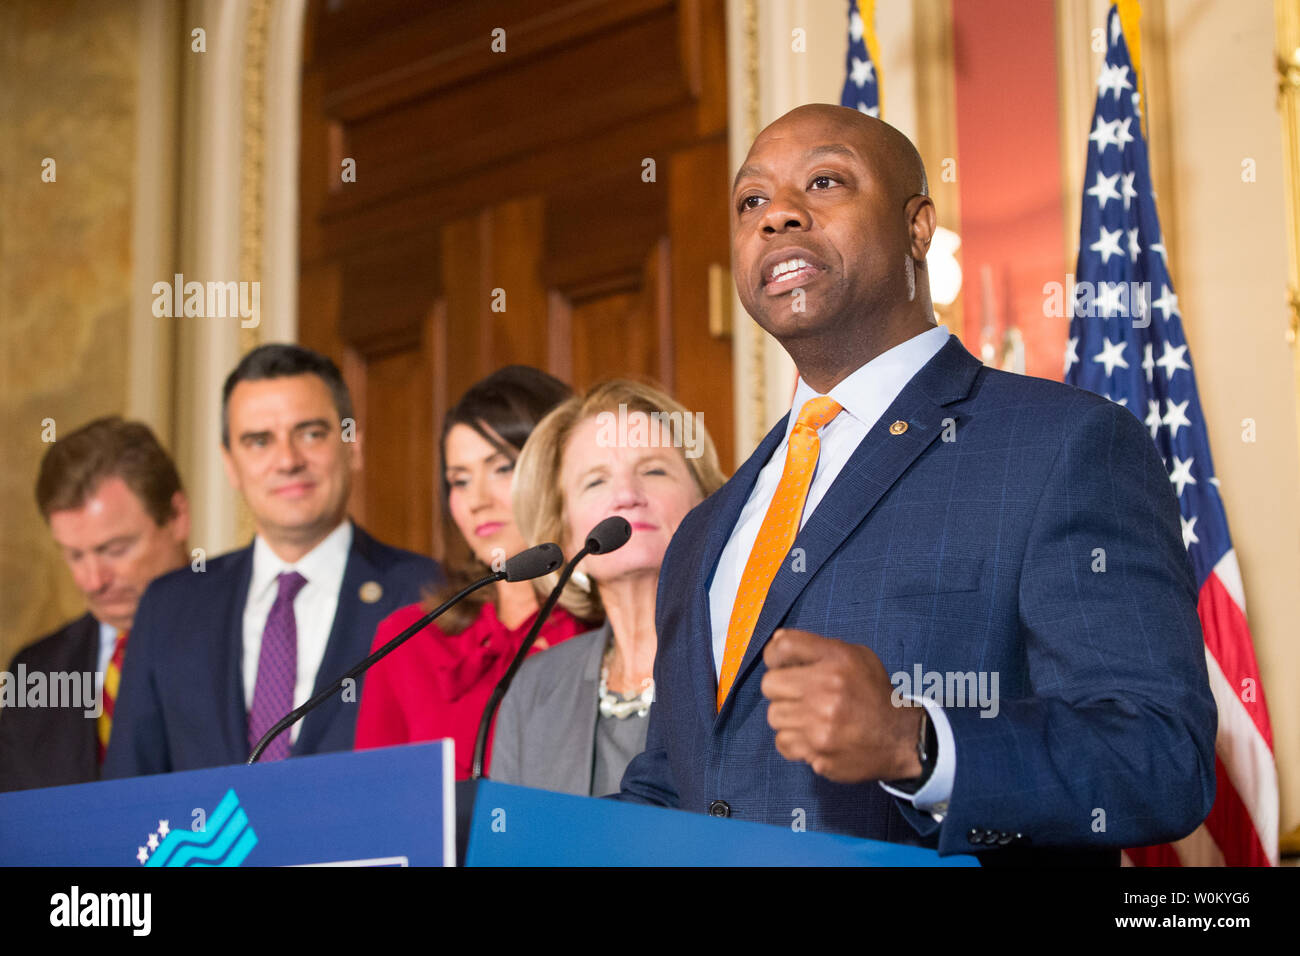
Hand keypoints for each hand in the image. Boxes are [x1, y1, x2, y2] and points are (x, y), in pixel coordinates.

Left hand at [761, 628, 922, 783]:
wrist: (900, 738)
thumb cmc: (872, 694)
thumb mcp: (855, 656)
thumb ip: (816, 647)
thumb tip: (776, 640)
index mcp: (838, 660)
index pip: (783, 646)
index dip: (774, 655)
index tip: (781, 665)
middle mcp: (827, 689)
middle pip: (769, 684)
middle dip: (781, 689)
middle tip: (798, 695)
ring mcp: (821, 724)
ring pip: (773, 715)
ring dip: (788, 717)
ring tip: (809, 717)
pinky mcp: (818, 752)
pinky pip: (783, 742)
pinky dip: (794, 741)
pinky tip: (812, 736)